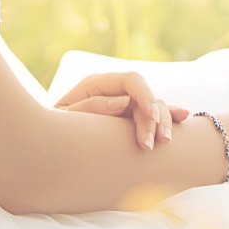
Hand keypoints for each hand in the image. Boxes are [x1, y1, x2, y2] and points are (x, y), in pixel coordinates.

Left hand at [53, 71, 189, 150]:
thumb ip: (90, 108)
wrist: (45, 148)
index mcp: (97, 84)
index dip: (145, 95)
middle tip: (149, 146)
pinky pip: (154, 116)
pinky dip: (168, 117)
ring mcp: (124, 107)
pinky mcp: (129, 121)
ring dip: (163, 123)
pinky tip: (183, 117)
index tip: (150, 115)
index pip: (131, 80)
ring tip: (164, 143)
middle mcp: (114, 93)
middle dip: (152, 119)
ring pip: (154, 107)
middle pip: (145, 97)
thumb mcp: (64, 119)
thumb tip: (123, 102)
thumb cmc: (51, 131)